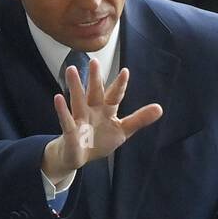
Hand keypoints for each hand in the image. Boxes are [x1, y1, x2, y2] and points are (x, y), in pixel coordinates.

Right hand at [44, 61, 162, 181]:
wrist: (78, 156)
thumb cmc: (100, 140)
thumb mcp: (123, 131)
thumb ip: (140, 119)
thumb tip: (160, 108)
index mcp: (106, 110)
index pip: (115, 95)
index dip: (120, 85)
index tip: (125, 71)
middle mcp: (92, 110)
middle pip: (95, 92)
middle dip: (95, 78)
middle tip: (94, 61)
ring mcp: (80, 119)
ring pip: (77, 100)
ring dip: (75, 86)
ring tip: (71, 70)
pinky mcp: (70, 131)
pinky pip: (66, 119)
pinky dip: (62, 110)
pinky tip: (57, 98)